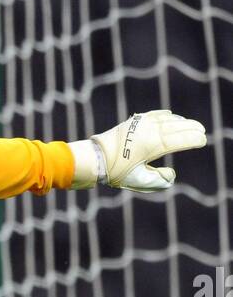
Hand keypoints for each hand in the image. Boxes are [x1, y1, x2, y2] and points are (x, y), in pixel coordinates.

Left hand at [70, 109, 205, 191]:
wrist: (94, 158)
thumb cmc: (116, 172)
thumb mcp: (139, 180)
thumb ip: (159, 180)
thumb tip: (171, 175)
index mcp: (153, 145)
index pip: (180, 139)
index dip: (193, 139)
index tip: (202, 140)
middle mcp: (149, 131)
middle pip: (176, 127)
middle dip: (191, 128)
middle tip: (201, 131)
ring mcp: (141, 124)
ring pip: (166, 120)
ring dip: (180, 122)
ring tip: (190, 125)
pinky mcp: (133, 122)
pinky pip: (154, 116)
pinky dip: (165, 116)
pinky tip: (170, 116)